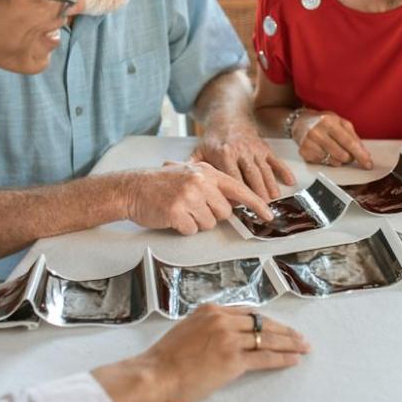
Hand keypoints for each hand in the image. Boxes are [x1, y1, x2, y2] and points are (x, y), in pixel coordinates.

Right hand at [92, 305, 308, 401]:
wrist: (155, 374)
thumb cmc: (166, 357)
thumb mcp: (188, 328)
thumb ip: (209, 326)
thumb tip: (224, 332)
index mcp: (212, 310)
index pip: (249, 312)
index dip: (267, 320)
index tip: (279, 325)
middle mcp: (223, 320)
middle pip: (263, 322)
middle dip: (284, 330)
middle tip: (299, 336)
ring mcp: (229, 339)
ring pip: (268, 338)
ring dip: (289, 343)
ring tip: (303, 347)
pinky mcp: (233, 360)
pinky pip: (265, 358)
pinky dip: (282, 358)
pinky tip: (293, 359)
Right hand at [121, 161, 273, 233]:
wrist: (133, 188)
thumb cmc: (161, 183)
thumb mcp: (190, 174)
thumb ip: (213, 185)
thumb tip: (234, 202)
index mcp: (206, 172)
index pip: (239, 189)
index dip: (256, 204)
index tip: (269, 215)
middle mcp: (200, 182)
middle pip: (224, 212)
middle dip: (211, 214)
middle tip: (193, 206)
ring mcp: (188, 196)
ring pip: (209, 223)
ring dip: (196, 222)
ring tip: (180, 209)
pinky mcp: (176, 212)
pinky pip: (192, 229)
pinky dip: (183, 227)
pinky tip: (173, 216)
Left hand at [190, 121, 295, 201]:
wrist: (227, 116)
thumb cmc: (213, 138)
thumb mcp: (199, 151)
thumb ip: (192, 168)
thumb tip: (183, 184)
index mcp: (224, 154)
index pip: (232, 177)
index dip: (237, 193)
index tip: (240, 207)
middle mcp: (241, 151)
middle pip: (251, 176)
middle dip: (258, 193)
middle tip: (262, 208)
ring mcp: (254, 149)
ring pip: (264, 170)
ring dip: (270, 186)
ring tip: (274, 200)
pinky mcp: (264, 147)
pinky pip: (276, 160)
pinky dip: (284, 170)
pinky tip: (289, 181)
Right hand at [291, 109, 372, 168]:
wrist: (299, 122)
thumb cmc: (322, 121)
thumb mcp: (339, 122)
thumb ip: (353, 136)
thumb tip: (364, 153)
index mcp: (329, 122)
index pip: (348, 142)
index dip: (360, 154)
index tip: (368, 164)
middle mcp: (317, 132)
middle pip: (342, 155)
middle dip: (349, 157)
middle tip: (347, 152)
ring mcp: (309, 143)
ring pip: (333, 162)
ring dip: (338, 159)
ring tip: (333, 149)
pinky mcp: (304, 153)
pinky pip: (324, 164)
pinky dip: (327, 160)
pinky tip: (323, 150)